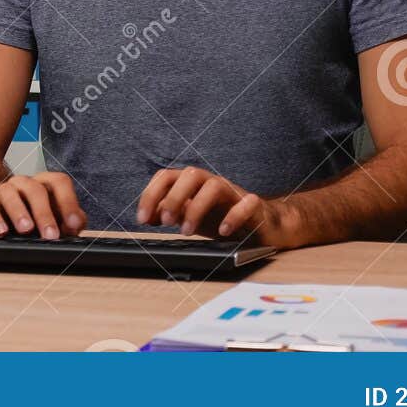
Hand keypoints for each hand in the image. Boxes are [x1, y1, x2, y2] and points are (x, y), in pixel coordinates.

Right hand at [0, 172, 86, 239]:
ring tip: (26, 229)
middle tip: (51, 236)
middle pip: (35, 190)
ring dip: (19, 212)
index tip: (73, 224)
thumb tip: (76, 226)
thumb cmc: (30, 215)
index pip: (59, 182)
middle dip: (44, 214)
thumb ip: (70, 220)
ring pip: (10, 194)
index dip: (68, 202)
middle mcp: (24, 183)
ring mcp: (3, 191)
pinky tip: (1, 231)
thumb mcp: (54, 217)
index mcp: (44, 183)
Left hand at [136, 167, 294, 242]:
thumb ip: (170, 214)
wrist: (263, 225)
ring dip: (197, 208)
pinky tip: (223, 231)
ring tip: (186, 231)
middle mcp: (212, 183)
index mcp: (193, 184)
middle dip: (173, 198)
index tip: (142, 219)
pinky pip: (246, 204)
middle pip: (190, 175)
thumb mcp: (191, 217)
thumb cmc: (223, 217)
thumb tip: (146, 216)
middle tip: (164, 222)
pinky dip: (233, 216)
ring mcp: (234, 192)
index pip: (167, 176)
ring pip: (214, 186)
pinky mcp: (254, 205)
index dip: (151, 195)